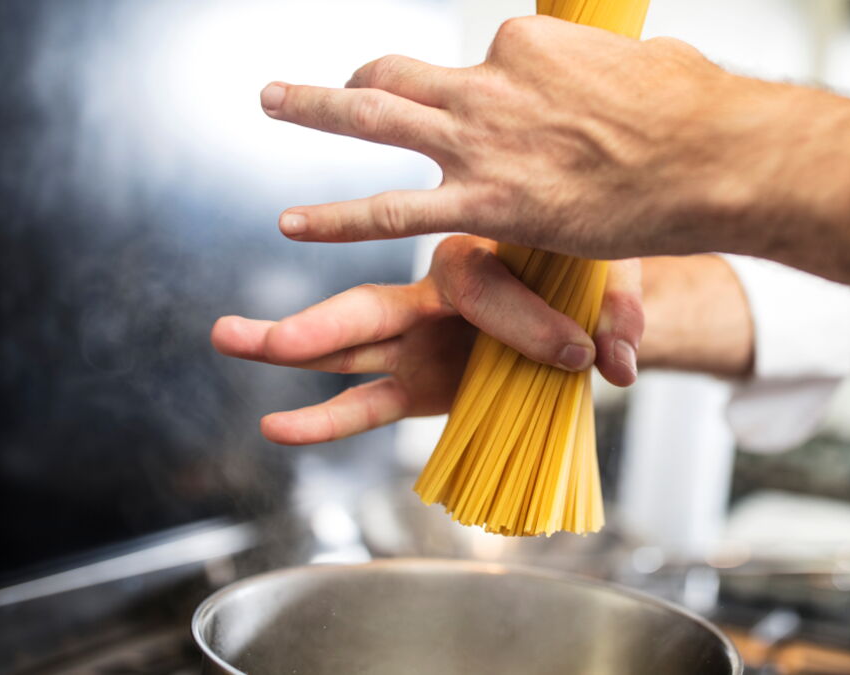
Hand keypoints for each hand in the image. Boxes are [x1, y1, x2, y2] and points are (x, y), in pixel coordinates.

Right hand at [211, 236, 642, 444]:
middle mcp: (434, 291)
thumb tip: (621, 363)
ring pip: (348, 345)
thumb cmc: (586, 273)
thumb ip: (618, 316)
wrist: (580, 293)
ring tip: (228, 343)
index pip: (478, 287)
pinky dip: (326, 417)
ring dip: (291, 350)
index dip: (524, 323)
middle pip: (370, 306)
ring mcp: (420, 337)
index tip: (578, 351)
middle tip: (250, 334)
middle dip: (316, 325)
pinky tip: (277, 425)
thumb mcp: (611, 280)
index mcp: (480, 249)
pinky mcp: (420, 380)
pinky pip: (367, 400)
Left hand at [258, 16, 768, 258]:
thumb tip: (618, 72)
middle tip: (334, 83)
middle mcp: (490, 84)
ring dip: (314, 107)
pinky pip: (392, 211)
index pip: (481, 65)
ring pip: (373, 116)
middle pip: (405, 73)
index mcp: (528, 47)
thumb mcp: (647, 66)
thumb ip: (608, 71)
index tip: (506, 123)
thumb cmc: (694, 112)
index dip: (487, 95)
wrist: (709, 156)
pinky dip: (337, 218)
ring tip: (270, 100)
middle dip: (363, 78)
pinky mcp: (485, 201)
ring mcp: (480, 140)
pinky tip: (294, 224)